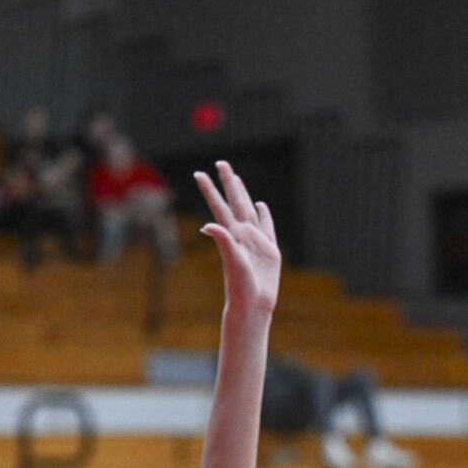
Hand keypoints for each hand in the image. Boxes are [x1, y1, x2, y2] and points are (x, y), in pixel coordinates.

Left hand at [195, 161, 279, 317]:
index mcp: (231, 234)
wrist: (253, 305)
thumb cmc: (240, 286)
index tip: (198, 173)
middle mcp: (241, 234)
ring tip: (236, 178)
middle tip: (221, 163)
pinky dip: (264, 214)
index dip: (209, 189)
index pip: (219, 206)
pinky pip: (266, 226)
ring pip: (248, 209)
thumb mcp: (232, 261)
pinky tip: (260, 205)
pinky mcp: (269, 249)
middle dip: (227, 182)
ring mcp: (255, 240)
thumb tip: (207, 225)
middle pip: (234, 201)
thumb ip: (223, 241)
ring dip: (242, 193)